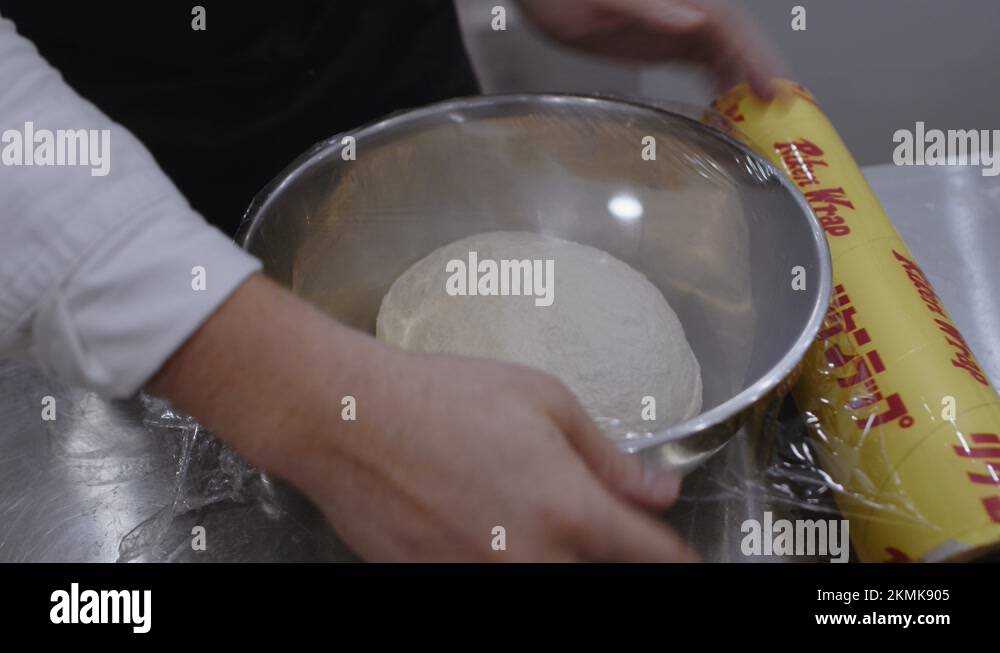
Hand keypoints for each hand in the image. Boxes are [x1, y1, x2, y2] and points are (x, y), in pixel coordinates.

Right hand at [290, 350, 695, 560]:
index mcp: (569, 511)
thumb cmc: (443, 397)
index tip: (674, 552)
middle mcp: (531, 562)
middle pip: (602, 578)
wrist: (348, 420)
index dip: (676, 558)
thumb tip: (658, 490)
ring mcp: (481, 583)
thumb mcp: (544, 402)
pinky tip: (482, 525)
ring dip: (555, 556)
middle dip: (609, 552)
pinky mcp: (438, 586)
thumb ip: (609, 457)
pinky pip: (491, 581)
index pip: (655, 558)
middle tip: (587, 517)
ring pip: (551, 583)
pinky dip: (502, 560)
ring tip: (525, 512)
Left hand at [518, 0, 785, 97]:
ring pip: (724, 52)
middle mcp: (685, 10)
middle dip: (759, 72)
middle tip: (779, 109)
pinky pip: (703, 62)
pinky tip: (728, 106)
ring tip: (761, 117)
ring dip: (743, 81)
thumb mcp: (606, 0)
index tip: (770, 84)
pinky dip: (719, 82)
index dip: (755, 55)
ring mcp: (677, 26)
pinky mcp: (665, 41)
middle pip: (735, 40)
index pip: (729, 26)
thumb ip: (648, 9)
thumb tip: (692, 22)